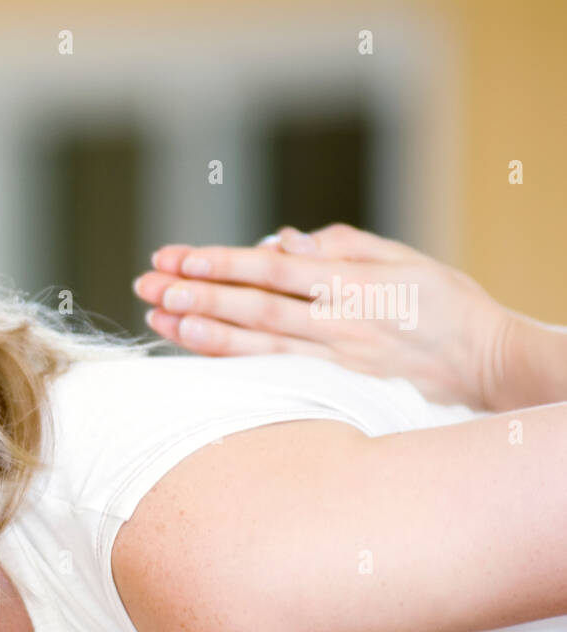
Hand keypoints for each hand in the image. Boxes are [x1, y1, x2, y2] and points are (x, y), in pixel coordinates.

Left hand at [132, 223, 516, 410]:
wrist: (488, 364)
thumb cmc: (445, 304)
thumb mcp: (403, 257)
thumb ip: (341, 245)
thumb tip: (283, 239)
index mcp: (352, 283)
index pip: (271, 270)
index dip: (220, 264)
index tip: (176, 258)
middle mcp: (337, 324)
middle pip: (251, 307)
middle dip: (194, 294)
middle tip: (148, 285)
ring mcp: (333, 361)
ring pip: (254, 346)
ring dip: (200, 332)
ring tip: (158, 319)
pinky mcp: (334, 388)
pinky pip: (271, 374)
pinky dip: (230, 363)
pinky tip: (196, 351)